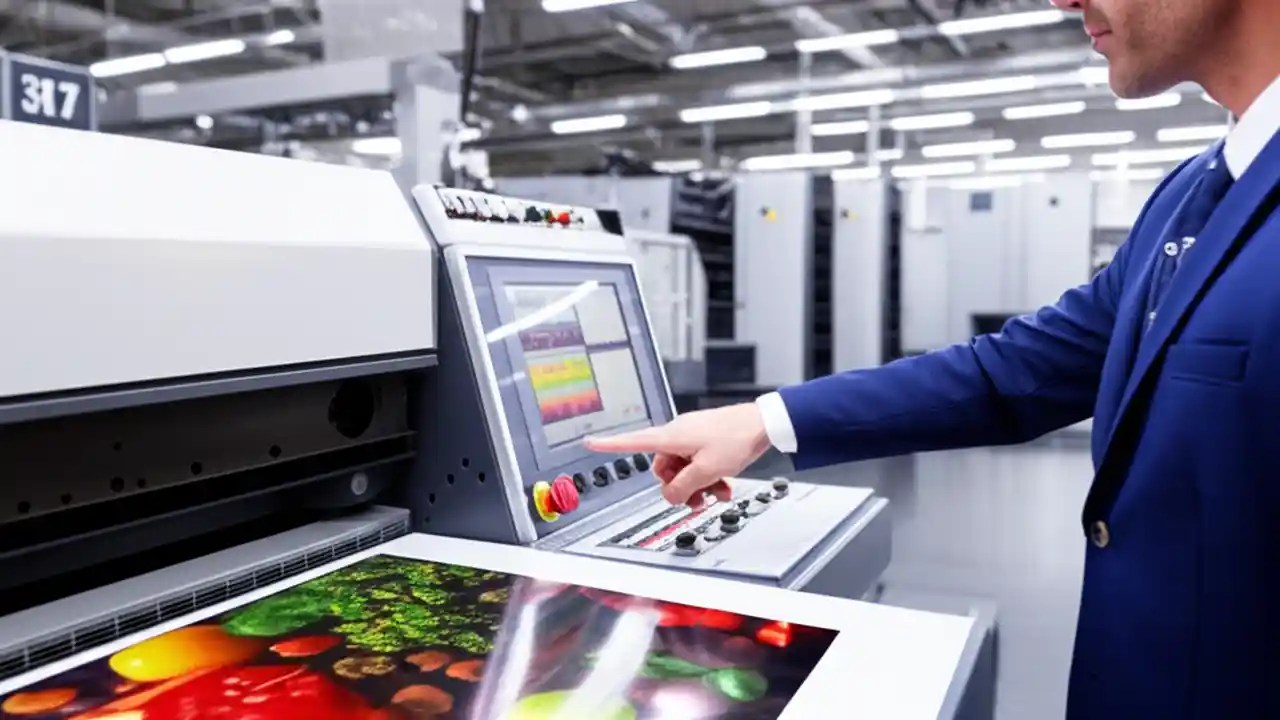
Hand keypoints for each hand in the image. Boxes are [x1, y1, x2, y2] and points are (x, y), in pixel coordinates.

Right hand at [583, 403, 771, 507]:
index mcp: (671, 437)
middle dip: (678, 487)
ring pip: (683, 469)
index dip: (609, 444)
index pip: (632, 441)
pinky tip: (723, 487)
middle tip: (697, 500)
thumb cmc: (736, 439)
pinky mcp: (706, 440)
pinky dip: (707, 477)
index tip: (589, 442)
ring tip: (716, 495)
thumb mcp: (707, 471)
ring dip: (697, 485)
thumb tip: (669, 496)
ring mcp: (692, 437)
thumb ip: (683, 487)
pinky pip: (697, 463)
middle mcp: (677, 434)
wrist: (763, 424)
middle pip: (663, 468)